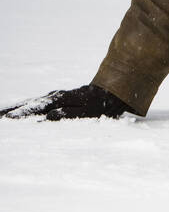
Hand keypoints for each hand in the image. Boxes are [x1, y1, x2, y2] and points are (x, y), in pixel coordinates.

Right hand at [2, 85, 129, 120]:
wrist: (113, 92)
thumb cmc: (102, 106)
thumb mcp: (89, 112)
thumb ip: (69, 114)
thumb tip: (49, 115)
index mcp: (59, 100)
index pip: (34, 108)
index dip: (19, 114)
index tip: (5, 119)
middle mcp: (54, 97)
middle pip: (27, 105)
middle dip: (10, 111)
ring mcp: (55, 98)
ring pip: (30, 104)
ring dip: (15, 109)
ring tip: (1, 115)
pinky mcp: (57, 100)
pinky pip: (36, 105)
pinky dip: (24, 108)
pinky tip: (18, 113)